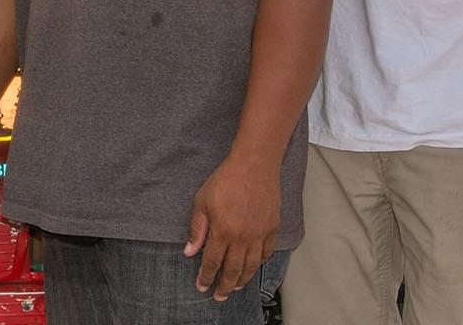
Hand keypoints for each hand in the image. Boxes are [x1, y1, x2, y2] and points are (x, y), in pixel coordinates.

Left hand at [185, 156, 280, 301]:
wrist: (254, 165)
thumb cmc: (226, 180)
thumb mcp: (202, 202)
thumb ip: (196, 229)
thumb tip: (190, 251)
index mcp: (222, 231)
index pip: (212, 262)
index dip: (206, 276)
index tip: (202, 286)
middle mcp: (242, 237)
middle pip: (233, 270)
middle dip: (224, 286)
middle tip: (219, 296)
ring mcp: (259, 234)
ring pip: (251, 266)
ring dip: (242, 280)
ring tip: (235, 287)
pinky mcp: (272, 228)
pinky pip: (266, 253)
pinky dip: (259, 263)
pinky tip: (253, 266)